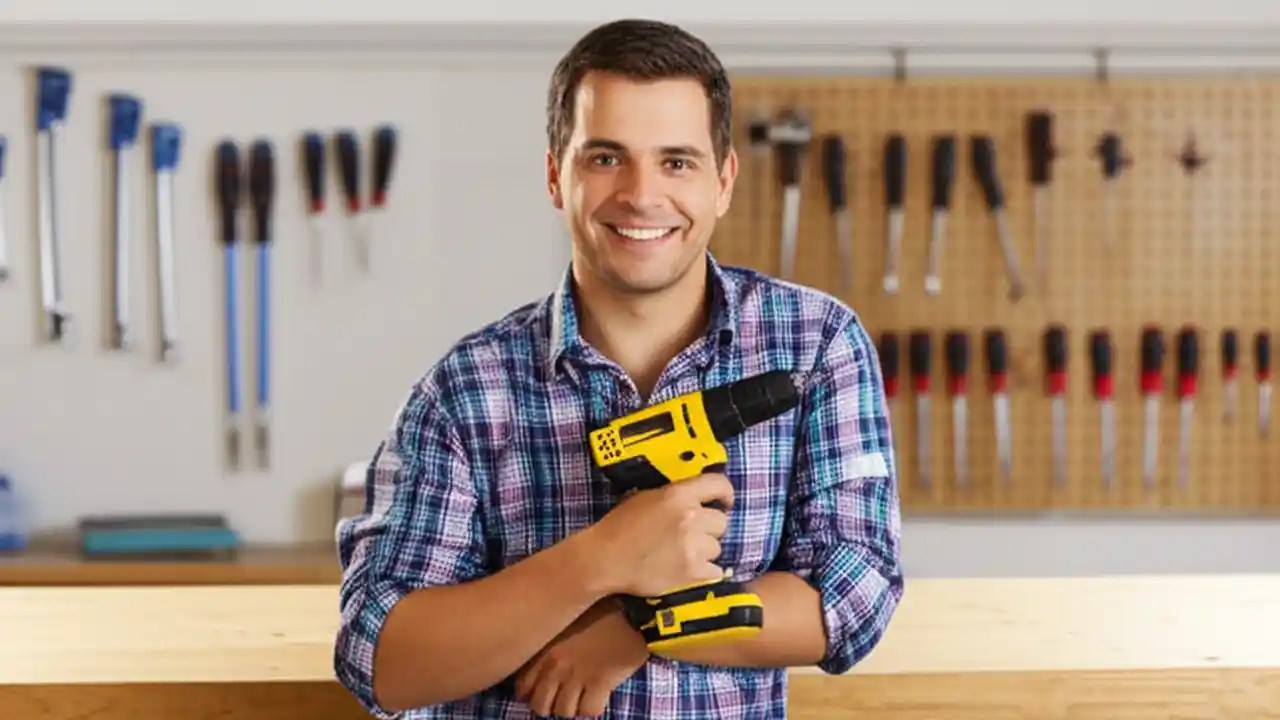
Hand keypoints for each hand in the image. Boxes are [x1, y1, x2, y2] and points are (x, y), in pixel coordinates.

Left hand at [514, 598, 648, 717]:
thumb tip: (542, 657)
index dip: (533, 693)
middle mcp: (555, 664)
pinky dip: (593, 708)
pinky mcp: (599, 682)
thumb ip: (550, 637)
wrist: (631, 610)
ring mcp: (576, 674)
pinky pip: (588, 711)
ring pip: (564, 711)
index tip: (545, 689)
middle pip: (540, 705)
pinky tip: (599, 696)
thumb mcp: (565, 619)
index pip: (523, 687)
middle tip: (564, 697)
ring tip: (583, 697)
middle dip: (551, 705)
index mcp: (543, 648)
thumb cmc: (600, 610)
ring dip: (574, 707)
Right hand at [586, 473, 733, 596]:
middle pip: (721, 522)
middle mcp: (691, 518)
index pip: (718, 484)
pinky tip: (689, 570)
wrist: (605, 559)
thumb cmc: (619, 526)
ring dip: (705, 550)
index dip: (725, 493)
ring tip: (685, 554)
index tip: (724, 502)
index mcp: (679, 495)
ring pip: (717, 547)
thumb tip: (696, 498)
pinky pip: (716, 571)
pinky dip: (705, 572)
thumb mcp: (645, 498)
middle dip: (709, 528)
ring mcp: (693, 547)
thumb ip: (674, 496)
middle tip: (692, 534)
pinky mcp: (693, 572)